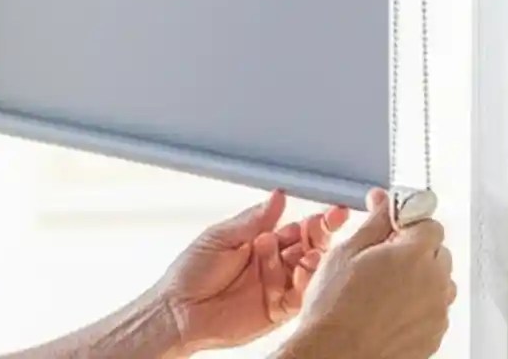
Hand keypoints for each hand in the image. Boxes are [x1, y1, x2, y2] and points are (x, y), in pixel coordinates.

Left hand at [158, 190, 350, 352]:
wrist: (176, 311)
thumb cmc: (191, 272)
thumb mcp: (221, 237)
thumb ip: (254, 219)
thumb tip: (279, 195)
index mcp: (261, 242)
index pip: (296, 228)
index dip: (314, 220)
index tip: (330, 210)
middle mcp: (273, 263)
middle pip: (307, 247)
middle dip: (321, 233)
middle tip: (331, 221)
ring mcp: (276, 287)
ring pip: (307, 270)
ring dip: (315, 257)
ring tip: (314, 247)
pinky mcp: (276, 311)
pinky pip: (298, 297)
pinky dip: (305, 284)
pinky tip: (303, 270)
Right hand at [279, 189, 455, 358]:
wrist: (334, 355)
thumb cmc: (334, 309)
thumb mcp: (347, 252)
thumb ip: (375, 222)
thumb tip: (385, 200)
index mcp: (414, 255)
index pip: (430, 223)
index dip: (409, 223)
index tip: (393, 228)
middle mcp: (434, 282)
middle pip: (438, 252)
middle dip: (416, 251)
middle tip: (384, 260)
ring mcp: (437, 312)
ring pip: (440, 282)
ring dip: (421, 279)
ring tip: (387, 290)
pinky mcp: (434, 335)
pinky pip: (435, 310)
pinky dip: (420, 306)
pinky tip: (391, 311)